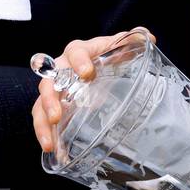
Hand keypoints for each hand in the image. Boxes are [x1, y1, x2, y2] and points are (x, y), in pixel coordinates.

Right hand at [31, 31, 138, 152]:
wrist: (92, 65)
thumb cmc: (103, 55)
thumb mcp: (117, 48)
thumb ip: (131, 41)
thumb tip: (149, 37)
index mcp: (79, 51)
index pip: (75, 52)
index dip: (79, 61)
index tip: (87, 73)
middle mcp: (61, 70)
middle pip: (48, 81)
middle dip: (50, 100)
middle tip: (56, 116)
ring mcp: (55, 89)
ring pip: (40, 105)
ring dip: (43, 124)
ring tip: (50, 144)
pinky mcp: (54, 106)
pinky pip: (44, 121)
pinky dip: (49, 137)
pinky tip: (56, 153)